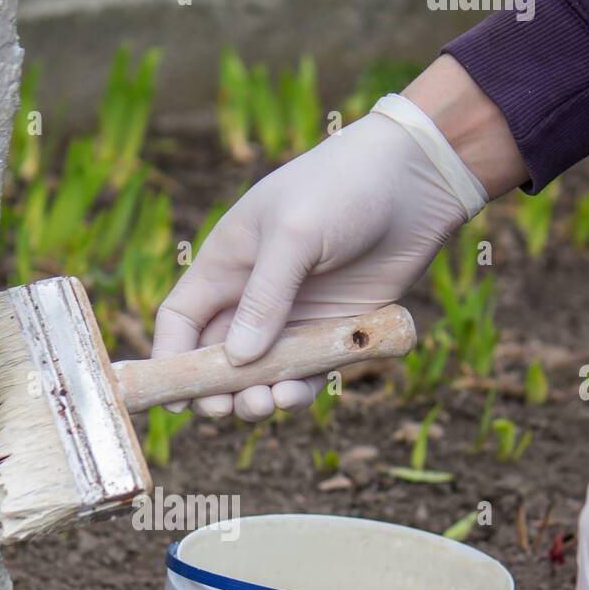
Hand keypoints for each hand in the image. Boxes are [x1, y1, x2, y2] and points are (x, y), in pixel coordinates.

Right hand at [152, 96, 480, 419]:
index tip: (174, 396)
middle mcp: (252, 294)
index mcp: (226, 263)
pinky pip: (304, 373)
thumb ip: (264, 297)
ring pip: (258, 375)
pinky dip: (295, 391)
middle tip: (224, 408)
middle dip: (214, 389)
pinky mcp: (331, 331)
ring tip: (264, 404)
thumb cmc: (344, 188)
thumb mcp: (295, 234)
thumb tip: (237, 360)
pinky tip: (296, 395)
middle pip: (214, 358)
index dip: (170, 360)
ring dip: (253, 397)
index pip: (181, 320)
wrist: (418, 181)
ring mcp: (292, 316)